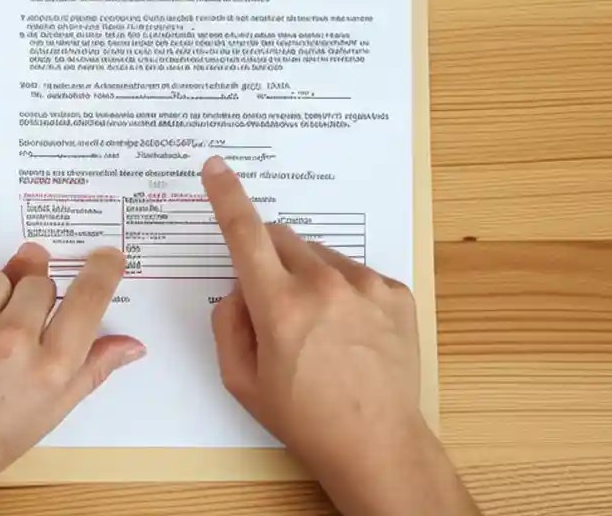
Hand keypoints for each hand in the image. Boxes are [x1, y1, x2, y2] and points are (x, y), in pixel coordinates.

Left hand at [0, 244, 142, 515]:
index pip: (90, 298)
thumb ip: (89, 372)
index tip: (106, 255)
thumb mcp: (44, 417)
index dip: (102, 270)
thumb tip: (131, 344)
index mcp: (49, 370)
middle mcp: (12, 340)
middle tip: (13, 332)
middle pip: (40, 281)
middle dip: (31, 299)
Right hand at [202, 155, 476, 515]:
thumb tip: (237, 290)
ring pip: (319, 256)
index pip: (244, 232)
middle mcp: (323, 284)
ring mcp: (366, 286)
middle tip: (272, 302)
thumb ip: (227, 323)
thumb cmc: (303, 417)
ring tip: (318, 327)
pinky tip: (347, 332)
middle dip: (268, 257)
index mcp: (279, 304)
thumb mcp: (241, 379)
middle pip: (282, 238)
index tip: (216, 168)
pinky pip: (355, 274)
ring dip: (308, 276)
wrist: (377, 443)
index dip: (226, 195)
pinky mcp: (395, 293)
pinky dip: (343, 291)